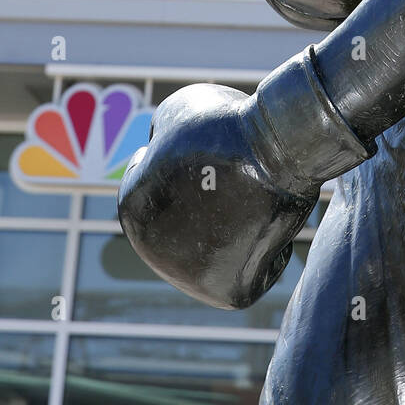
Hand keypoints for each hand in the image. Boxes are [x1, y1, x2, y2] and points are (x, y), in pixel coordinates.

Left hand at [117, 82, 316, 310]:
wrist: (273, 147)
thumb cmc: (227, 126)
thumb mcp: (176, 112)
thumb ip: (161, 136)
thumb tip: (160, 148)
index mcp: (131, 208)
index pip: (157, 191)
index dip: (185, 168)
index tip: (213, 158)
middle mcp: (151, 251)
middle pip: (184, 229)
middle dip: (206, 208)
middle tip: (237, 183)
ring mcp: (188, 277)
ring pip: (214, 258)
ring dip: (231, 236)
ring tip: (253, 204)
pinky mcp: (227, 292)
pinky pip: (244, 278)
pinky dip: (260, 258)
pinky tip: (268, 229)